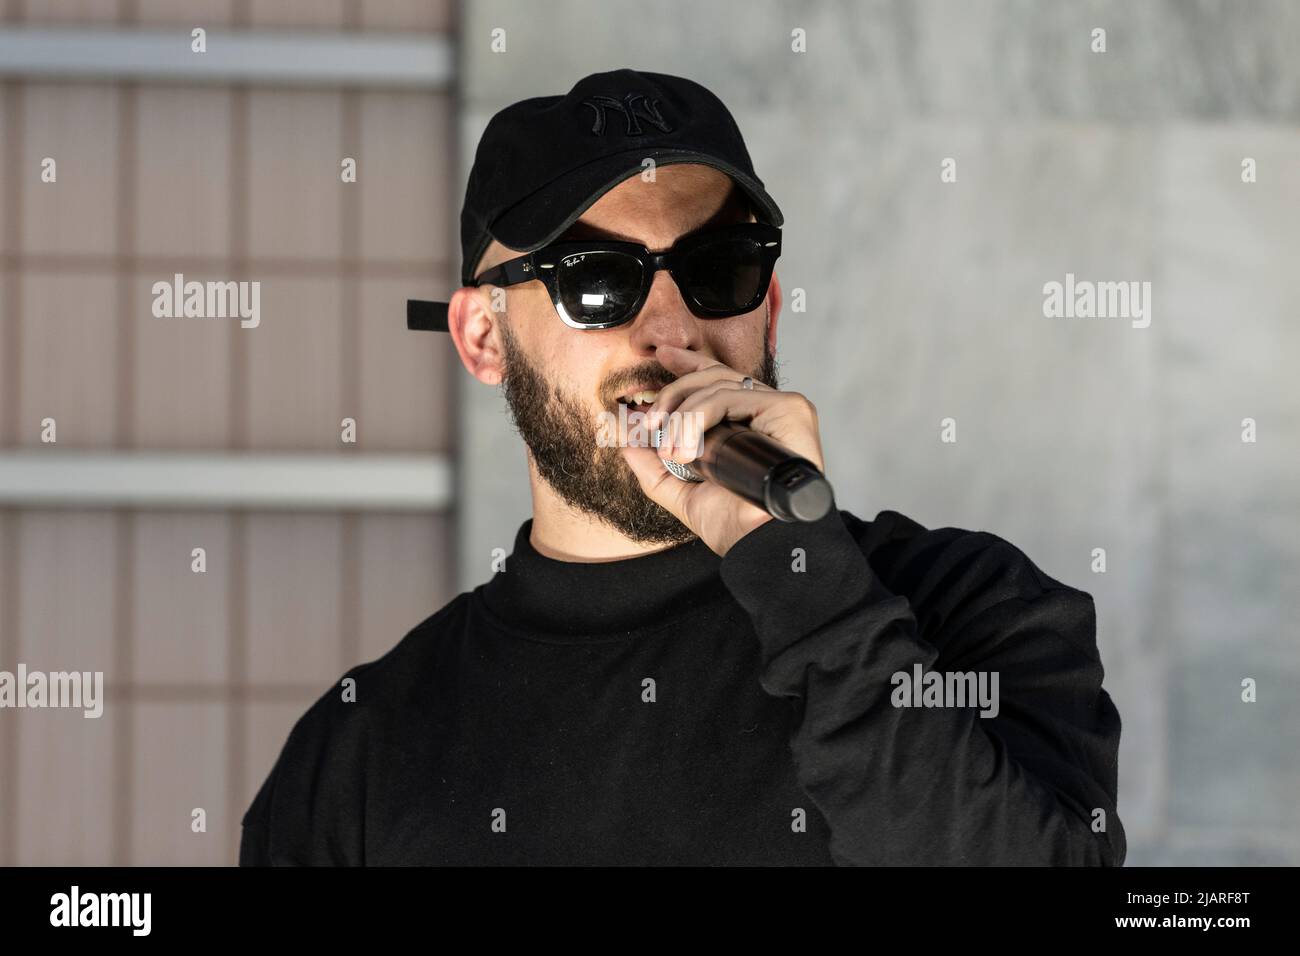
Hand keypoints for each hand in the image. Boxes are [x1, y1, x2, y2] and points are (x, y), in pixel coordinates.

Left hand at [619, 344, 825, 556]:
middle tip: (647, 423)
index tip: (660, 356)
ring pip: (717, 384)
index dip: (688, 364)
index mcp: (746, 425)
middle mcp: (765, 413)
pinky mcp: (789, 409)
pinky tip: (686, 445)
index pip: (717, 379)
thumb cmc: (736, 525)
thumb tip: (624, 439)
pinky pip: (731, 395)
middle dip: (671, 393)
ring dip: (681, 414)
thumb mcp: (682, 492)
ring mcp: (779, 409)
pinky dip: (700, 415)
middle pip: (713, 376)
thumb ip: (653, 467)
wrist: (761, 544)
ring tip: (670, 449)